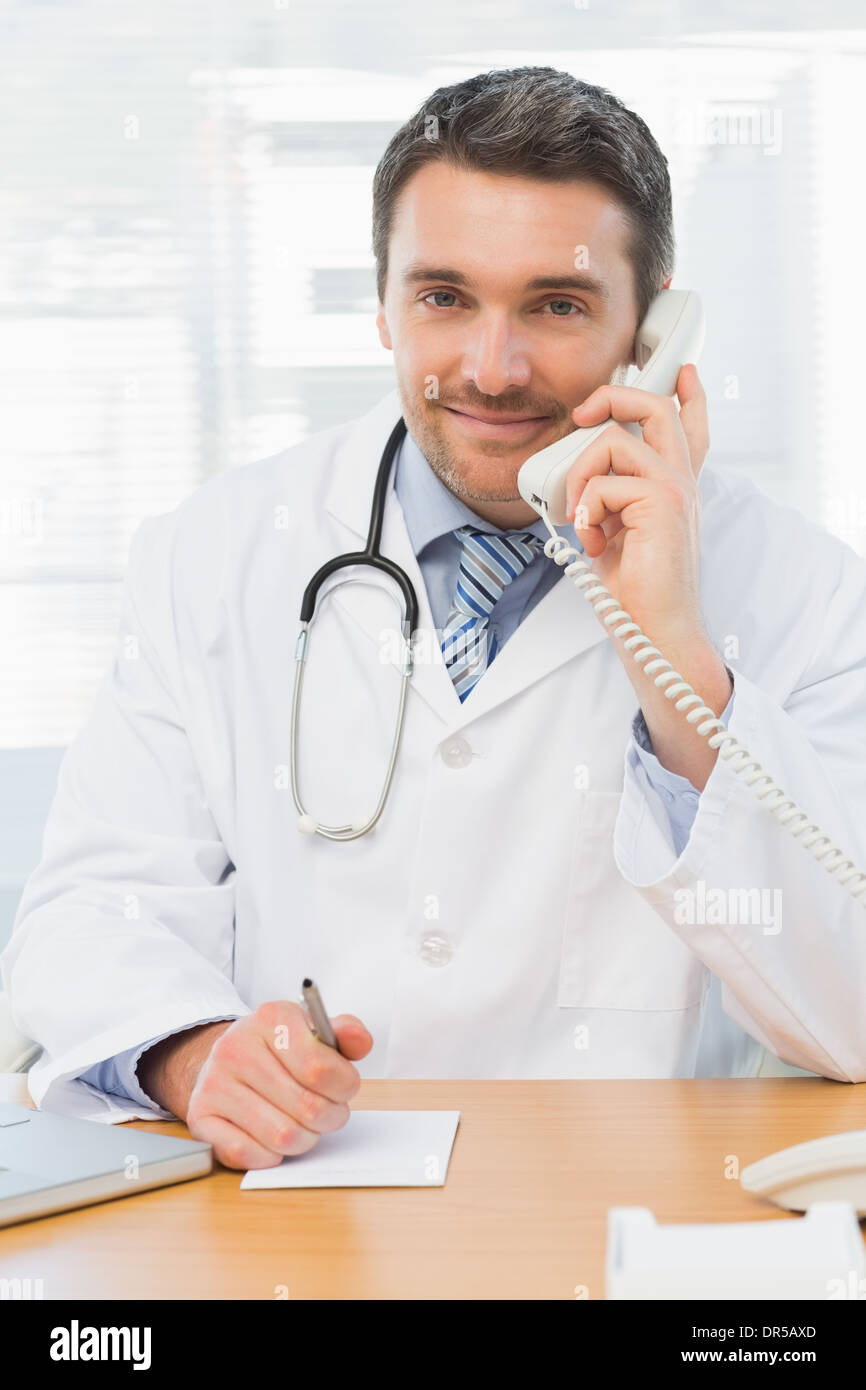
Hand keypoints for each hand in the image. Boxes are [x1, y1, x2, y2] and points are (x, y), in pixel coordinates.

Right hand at [138, 1004, 372, 1170]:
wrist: (227, 1059)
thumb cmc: (280, 1050)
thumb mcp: (313, 1030)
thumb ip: (344, 1033)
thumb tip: (360, 1040)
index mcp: (270, 1018)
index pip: (320, 1067)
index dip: (345, 1086)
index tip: (345, 1087)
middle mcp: (236, 1048)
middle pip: (307, 1107)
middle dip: (330, 1116)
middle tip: (328, 1110)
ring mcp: (213, 1083)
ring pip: (283, 1136)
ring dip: (305, 1138)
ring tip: (304, 1124)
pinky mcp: (199, 1118)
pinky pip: (247, 1154)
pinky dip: (269, 1155)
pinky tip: (272, 1137)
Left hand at [566, 363, 709, 654]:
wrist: (653, 631)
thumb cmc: (634, 592)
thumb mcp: (616, 531)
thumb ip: (610, 498)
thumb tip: (580, 476)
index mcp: (674, 489)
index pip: (691, 430)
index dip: (689, 396)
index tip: (684, 374)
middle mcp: (681, 483)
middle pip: (657, 408)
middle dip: (614, 395)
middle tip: (584, 413)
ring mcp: (675, 490)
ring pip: (617, 439)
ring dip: (582, 474)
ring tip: (581, 515)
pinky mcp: (662, 503)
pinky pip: (605, 482)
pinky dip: (586, 510)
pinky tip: (593, 540)